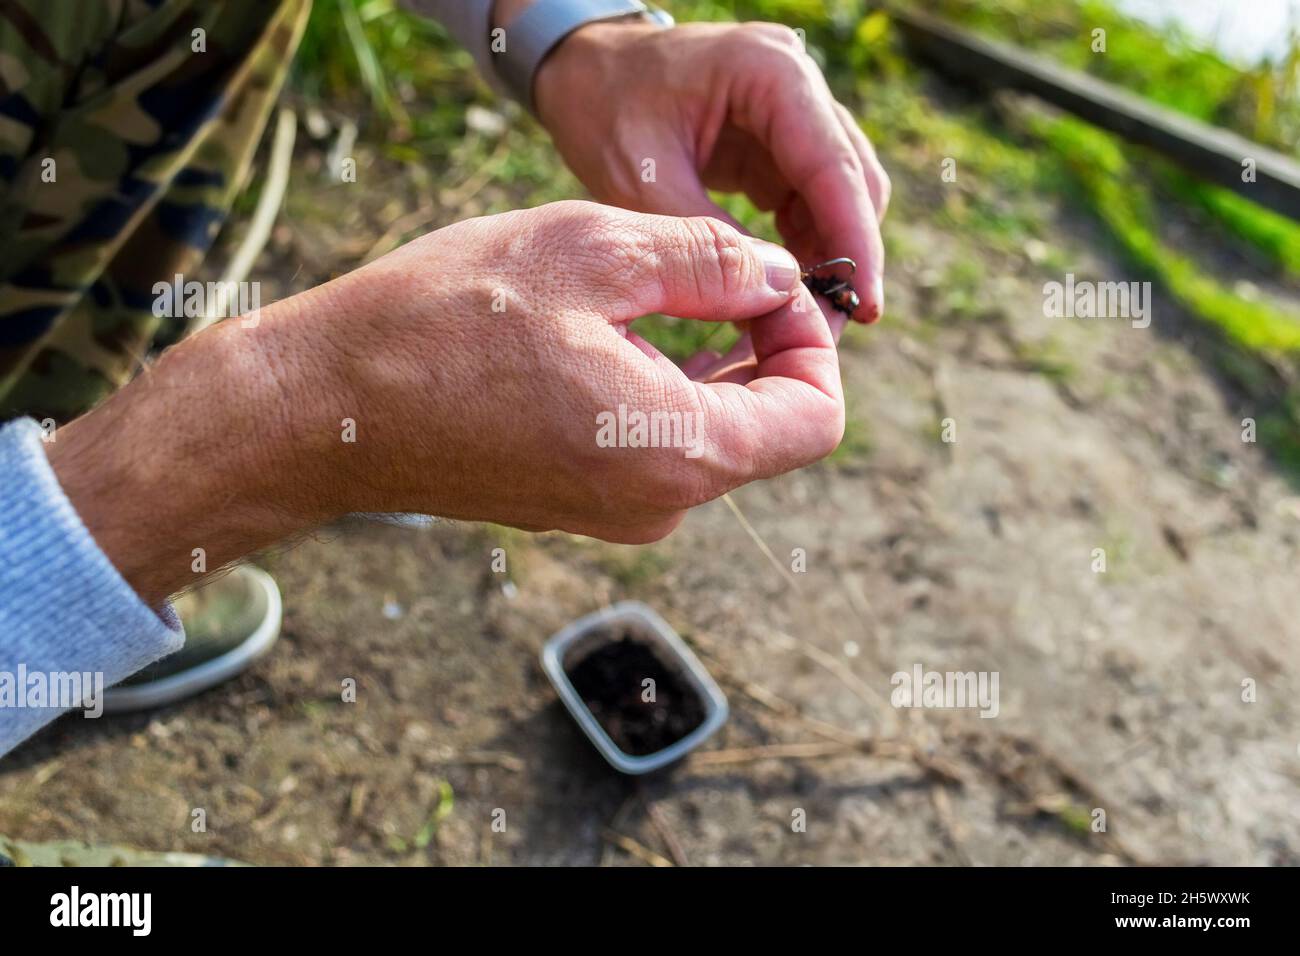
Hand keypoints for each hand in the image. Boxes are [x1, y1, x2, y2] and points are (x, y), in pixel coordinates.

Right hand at [49, 202, 842, 604]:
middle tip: (706, 269)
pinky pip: (653, 447)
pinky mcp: (577, 506)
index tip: (766, 284)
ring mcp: (616, 515)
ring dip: (699, 360)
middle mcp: (659, 505)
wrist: (324, 409)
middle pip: (766, 427)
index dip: (810, 339)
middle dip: (757, 343)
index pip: (814, 416)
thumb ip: (706, 263)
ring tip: (636, 293)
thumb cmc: (441, 324)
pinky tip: (598, 334)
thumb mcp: (587, 254)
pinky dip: (655, 388)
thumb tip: (775, 276)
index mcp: (677, 452)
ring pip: (708, 432)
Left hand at [534, 19, 890, 324]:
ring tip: (808, 320)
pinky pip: (808, 202)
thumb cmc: (602, 108)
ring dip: (828, 256)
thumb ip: (706, 239)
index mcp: (770, 74)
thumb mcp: (643, 180)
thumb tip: (771, 302)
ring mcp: (791, 114)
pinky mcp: (776, 144)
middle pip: (850, 181)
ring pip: (837, 196)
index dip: (855, 242)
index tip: (865, 305)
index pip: (833, 166)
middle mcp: (795, 86)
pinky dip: (803, 247)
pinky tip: (785, 294)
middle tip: (834, 327)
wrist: (579, 71)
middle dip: (847, 256)